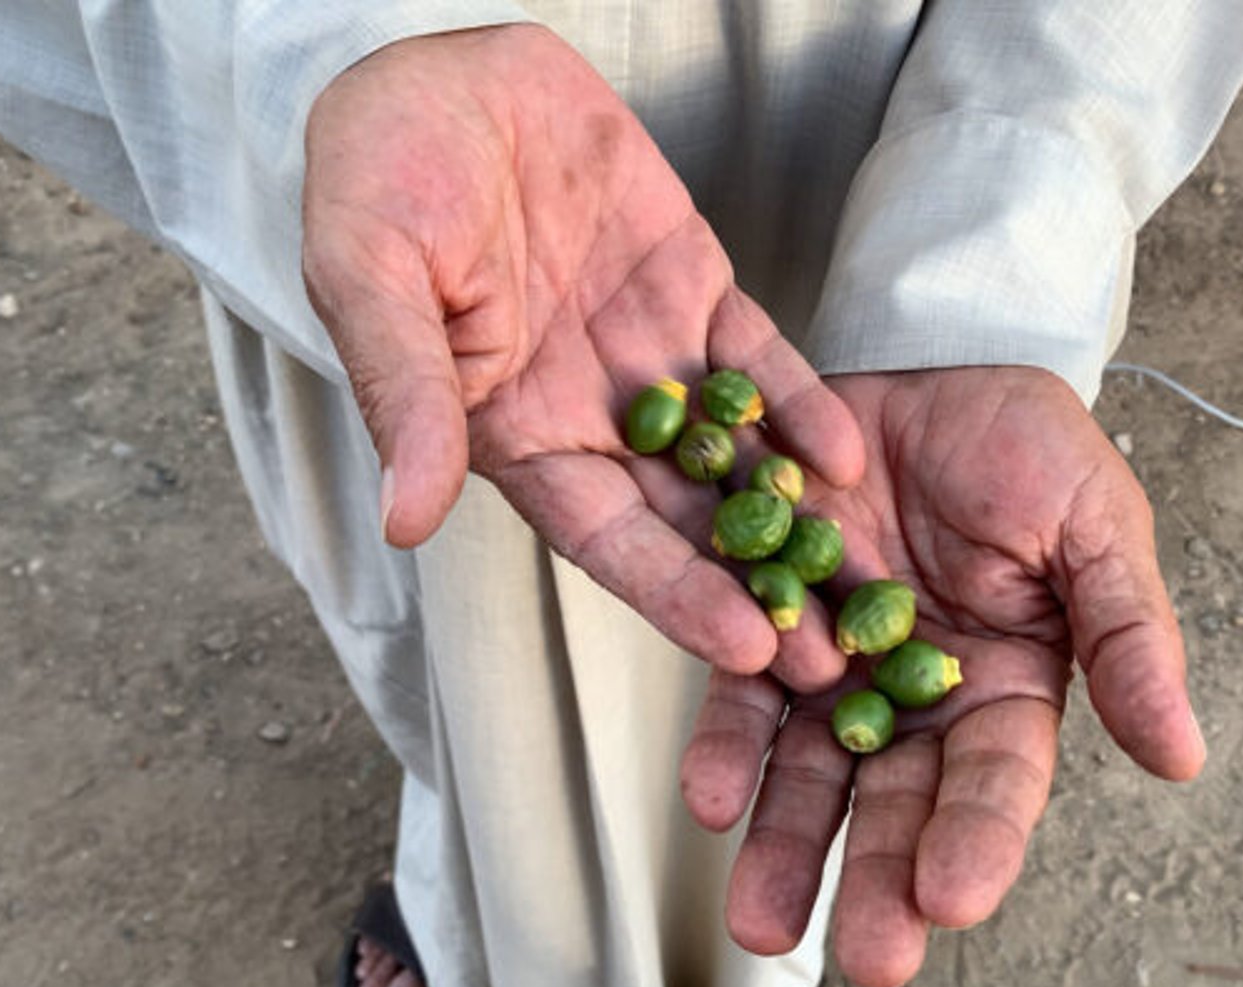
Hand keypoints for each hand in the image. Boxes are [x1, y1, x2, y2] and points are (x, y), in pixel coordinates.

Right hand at [302, 25, 863, 685]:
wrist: (434, 71)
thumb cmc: (376, 176)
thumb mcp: (371, 281)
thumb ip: (406, 397)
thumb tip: (405, 520)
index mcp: (512, 436)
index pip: (604, 539)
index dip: (674, 595)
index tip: (744, 651)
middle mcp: (589, 416)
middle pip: (687, 521)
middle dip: (762, 588)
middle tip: (842, 658)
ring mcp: (648, 354)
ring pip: (736, 455)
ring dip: (799, 518)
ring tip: (871, 585)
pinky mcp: (691, 287)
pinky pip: (758, 360)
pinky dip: (800, 407)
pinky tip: (846, 457)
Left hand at [679, 365, 1203, 986]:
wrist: (930, 369)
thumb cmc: (1028, 448)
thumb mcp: (1098, 527)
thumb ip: (1128, 637)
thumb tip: (1181, 753)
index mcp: (1009, 690)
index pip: (996, 784)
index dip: (976, 842)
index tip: (952, 897)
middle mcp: (920, 699)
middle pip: (897, 805)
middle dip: (876, 880)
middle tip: (865, 953)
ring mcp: (839, 667)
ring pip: (810, 773)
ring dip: (786, 846)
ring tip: (763, 917)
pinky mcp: (766, 623)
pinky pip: (739, 696)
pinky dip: (724, 746)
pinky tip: (711, 793)